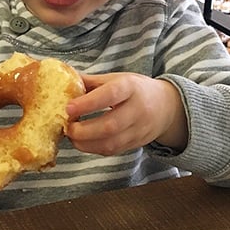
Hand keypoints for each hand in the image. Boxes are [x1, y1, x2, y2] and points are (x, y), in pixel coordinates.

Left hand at [65, 73, 187, 155]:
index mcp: (131, 87)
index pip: (110, 95)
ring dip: (85, 143)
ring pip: (111, 143)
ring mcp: (138, 130)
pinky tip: (83, 142)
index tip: (68, 108)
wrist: (166, 107)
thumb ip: (91, 81)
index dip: (88, 103)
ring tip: (71, 135)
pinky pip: (112, 151)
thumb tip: (63, 78)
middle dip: (83, 130)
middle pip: (110, 125)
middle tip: (66, 126)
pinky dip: (93, 148)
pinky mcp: (135, 144)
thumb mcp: (117, 79)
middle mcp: (137, 110)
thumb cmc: (136, 89)